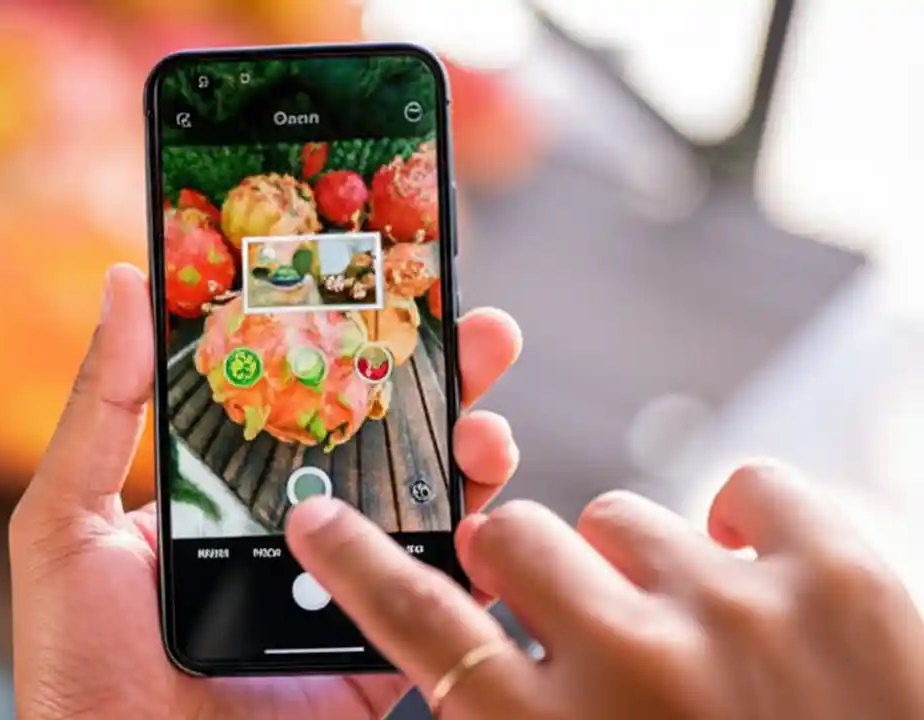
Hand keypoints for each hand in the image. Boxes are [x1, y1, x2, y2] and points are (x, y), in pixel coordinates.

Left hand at [8, 264, 524, 718]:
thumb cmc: (77, 659)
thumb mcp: (67, 519)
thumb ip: (101, 406)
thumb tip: (124, 281)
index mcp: (231, 488)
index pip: (307, 397)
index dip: (358, 343)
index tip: (401, 287)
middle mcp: (296, 529)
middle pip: (386, 440)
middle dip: (444, 383)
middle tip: (483, 333)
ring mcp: (342, 589)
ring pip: (431, 511)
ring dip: (475, 457)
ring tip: (488, 424)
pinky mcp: (376, 653)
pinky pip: (440, 602)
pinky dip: (483, 560)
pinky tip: (493, 519)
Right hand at [288, 462, 923, 718]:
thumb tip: (471, 672)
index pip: (411, 620)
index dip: (354, 560)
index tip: (324, 520)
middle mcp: (628, 664)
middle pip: (509, 536)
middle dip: (524, 573)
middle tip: (571, 621)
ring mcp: (737, 609)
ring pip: (622, 515)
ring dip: (637, 573)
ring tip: (693, 641)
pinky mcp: (839, 576)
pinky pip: (748, 487)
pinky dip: (741, 528)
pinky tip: (758, 587)